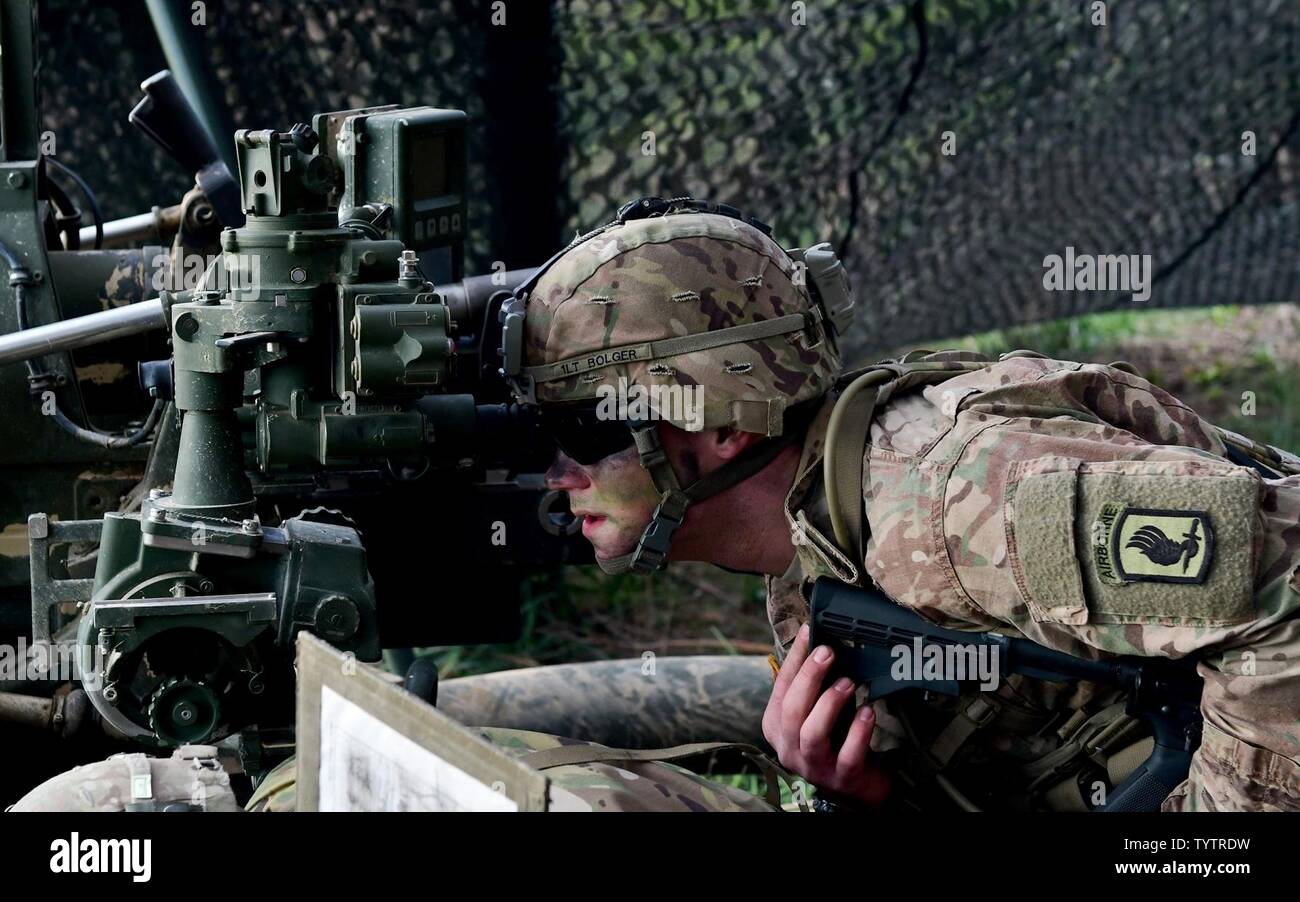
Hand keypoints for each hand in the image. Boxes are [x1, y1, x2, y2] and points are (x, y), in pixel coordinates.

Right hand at [762, 623, 890, 807]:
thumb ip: (813, 685)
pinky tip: (868, 712)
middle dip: (809, 678)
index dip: (795, 659)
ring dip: (829, 703)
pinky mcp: (841, 778)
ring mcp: (813, 767)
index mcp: (776, 727)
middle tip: (828, 652)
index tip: (811, 632)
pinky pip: (847, 755)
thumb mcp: (816, 710)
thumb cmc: (834, 739)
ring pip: (812, 733)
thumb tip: (820, 640)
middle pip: (791, 711)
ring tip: (848, 683)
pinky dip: (858, 732)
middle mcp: (788, 748)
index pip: (781, 688)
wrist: (856, 786)